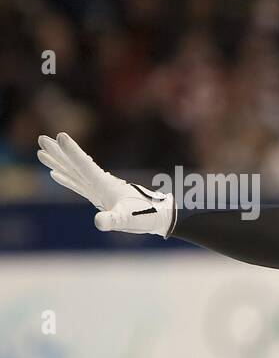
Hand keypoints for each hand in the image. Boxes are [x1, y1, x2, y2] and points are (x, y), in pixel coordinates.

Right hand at [36, 132, 175, 236]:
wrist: (159, 216)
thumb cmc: (145, 217)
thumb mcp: (126, 220)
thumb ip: (112, 219)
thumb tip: (99, 221)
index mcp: (105, 184)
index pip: (85, 165)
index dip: (73, 152)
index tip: (61, 135)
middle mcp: (100, 183)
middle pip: (75, 164)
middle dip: (59, 153)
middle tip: (41, 138)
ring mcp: (99, 189)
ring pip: (74, 172)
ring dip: (59, 162)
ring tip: (41, 152)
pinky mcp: (99, 196)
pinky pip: (78, 183)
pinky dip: (66, 177)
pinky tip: (55, 174)